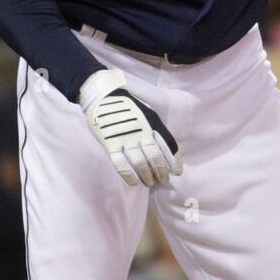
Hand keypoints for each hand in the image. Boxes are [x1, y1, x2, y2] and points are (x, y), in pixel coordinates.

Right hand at [78, 68, 182, 186]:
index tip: (177, 172)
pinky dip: (129, 175)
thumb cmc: (127, 107)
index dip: (174, 161)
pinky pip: (121, 164)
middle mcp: (141, 131)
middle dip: (161, 172)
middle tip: (162, 180)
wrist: (102, 97)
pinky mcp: (110, 143)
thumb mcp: (147, 113)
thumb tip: (165, 148)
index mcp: (152, 123)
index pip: (168, 145)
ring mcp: (125, 138)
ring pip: (140, 163)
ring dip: (147, 176)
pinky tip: (134, 182)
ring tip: (150, 183)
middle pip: (156, 157)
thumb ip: (155, 128)